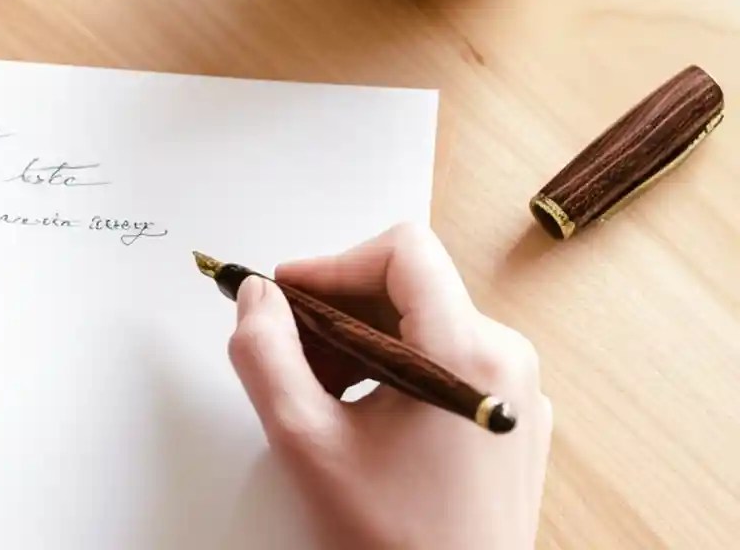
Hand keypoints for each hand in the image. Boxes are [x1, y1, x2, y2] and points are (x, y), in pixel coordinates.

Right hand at [228, 223, 551, 549]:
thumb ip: (266, 355)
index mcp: (467, 352)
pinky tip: (356, 415)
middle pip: (410, 287)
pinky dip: (392, 370)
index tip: (287, 295)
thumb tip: (257, 297)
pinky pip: (445, 361)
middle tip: (287, 350)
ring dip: (359, 341)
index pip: (402, 250)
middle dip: (338, 308)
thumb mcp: (306, 442)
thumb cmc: (397, 543)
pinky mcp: (507, 418)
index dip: (333, 262)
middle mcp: (505, 360)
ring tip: (317, 392)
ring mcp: (515, 391)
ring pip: (424, 325)